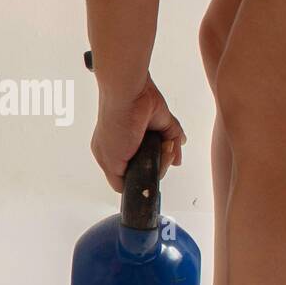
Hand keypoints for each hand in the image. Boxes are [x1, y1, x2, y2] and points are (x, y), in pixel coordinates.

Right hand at [91, 76, 185, 192]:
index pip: (131, 175)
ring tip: (163, 149)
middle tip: (154, 159)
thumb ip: (119, 179)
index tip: (146, 178)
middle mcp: (131, 144)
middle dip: (157, 167)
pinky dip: (176, 146)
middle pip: (150, 167)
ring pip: (164, 156)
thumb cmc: (114, 125)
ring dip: (167, 157)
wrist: (130, 97)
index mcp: (114, 153)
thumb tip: (133, 187)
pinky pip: (175, 141)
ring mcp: (148, 135)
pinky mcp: (163, 125)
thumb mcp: (109, 161)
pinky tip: (171, 146)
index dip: (140, 178)